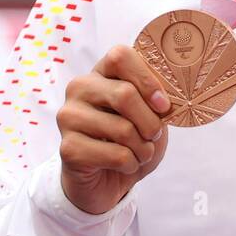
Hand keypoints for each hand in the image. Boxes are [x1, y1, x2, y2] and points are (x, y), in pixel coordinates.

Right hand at [57, 44, 171, 214]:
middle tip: (153, 136)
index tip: (163, 105)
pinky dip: (131, 164)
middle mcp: (79, 89)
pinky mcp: (68, 148)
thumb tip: (167, 100)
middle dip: (151, 122)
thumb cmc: (130, 141)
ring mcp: (69, 117)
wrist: (107, 179)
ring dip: (144, 149)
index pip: (120, 56)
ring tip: (140, 153)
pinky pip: (116, 155)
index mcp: (100, 73)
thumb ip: (154, 99)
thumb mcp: (149, 115)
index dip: (148, 80)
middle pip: (125, 94)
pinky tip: (125, 165)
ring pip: (123, 129)